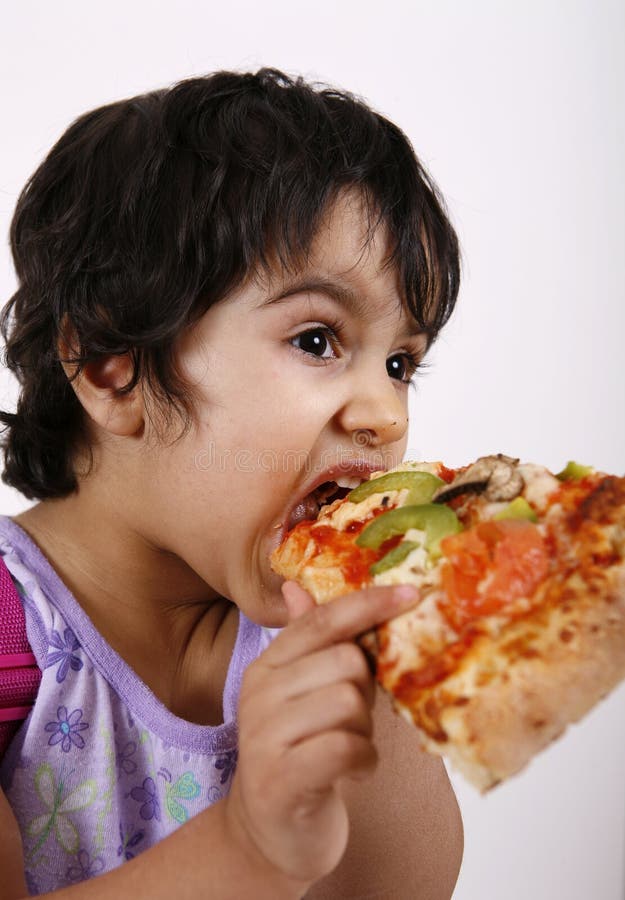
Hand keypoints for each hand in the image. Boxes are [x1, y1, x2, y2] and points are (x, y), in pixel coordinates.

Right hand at [223, 581, 418, 887]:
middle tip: (353, 722)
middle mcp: (259, 692)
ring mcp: (264, 735)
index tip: (413, 593)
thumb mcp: (302, 696)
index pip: (322, 620)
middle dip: (365, 694)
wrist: (270, 834)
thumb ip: (308, 644)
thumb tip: (296, 585)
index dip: (369, 604)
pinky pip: (346, 747)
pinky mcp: (280, 777)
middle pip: (347, 662)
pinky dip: (363, 762)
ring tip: (347, 748)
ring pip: (349, 703)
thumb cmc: (300, 755)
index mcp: (267, 665)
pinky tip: (352, 772)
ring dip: (364, 732)